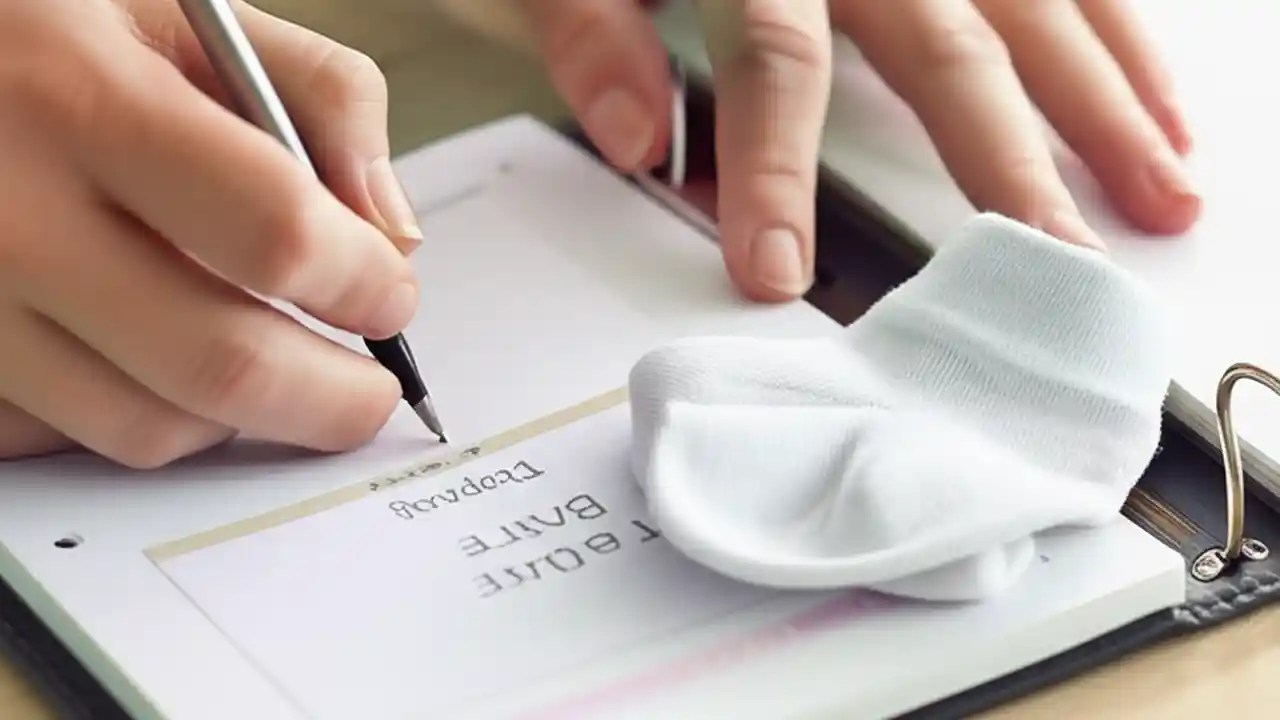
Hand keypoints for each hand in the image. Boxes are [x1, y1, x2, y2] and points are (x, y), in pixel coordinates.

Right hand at [0, 0, 421, 467]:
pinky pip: (74, 436)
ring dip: (244, 416)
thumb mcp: (187, 14)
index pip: (275, 235)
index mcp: (82, 99)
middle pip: (222, 364)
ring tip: (270, 362)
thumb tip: (394, 237)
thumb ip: (323, 98)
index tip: (391, 297)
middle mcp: (10, 214)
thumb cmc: (54, 37)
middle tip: (372, 393)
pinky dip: (147, 414)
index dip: (363, 283)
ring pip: (150, 426)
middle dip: (333, 398)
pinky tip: (162, 359)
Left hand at [516, 0, 1198, 301]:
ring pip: (1038, 5)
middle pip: (948, 48)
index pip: (777, 56)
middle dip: (1009, 166)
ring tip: (1158, 191)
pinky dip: (1119, 32)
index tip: (778, 270)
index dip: (777, 167)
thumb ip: (589, 23)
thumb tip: (631, 131)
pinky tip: (1155, 94)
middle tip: (1052, 270)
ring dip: (1105, 101)